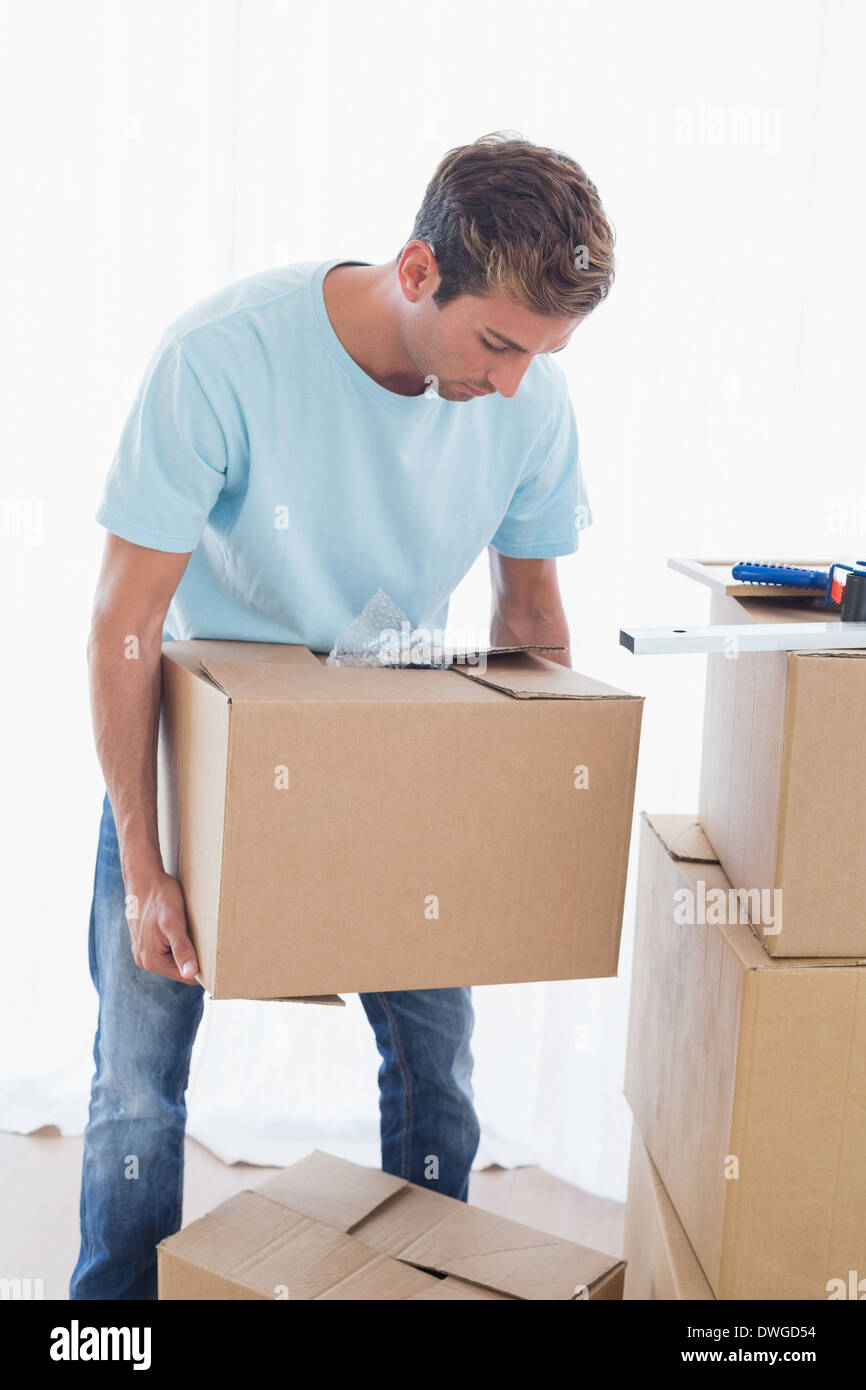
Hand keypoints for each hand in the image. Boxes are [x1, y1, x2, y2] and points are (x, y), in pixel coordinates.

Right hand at [124, 867, 199, 984]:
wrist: (143, 877)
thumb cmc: (160, 898)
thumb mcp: (174, 924)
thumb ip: (182, 950)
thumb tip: (190, 974)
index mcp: (152, 961)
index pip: (186, 977)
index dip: (201, 967)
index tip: (212, 953)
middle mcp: (144, 960)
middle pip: (179, 968)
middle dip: (191, 955)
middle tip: (201, 936)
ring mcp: (143, 951)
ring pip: (173, 957)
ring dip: (184, 946)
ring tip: (189, 929)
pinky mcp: (144, 941)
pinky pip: (165, 948)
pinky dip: (175, 940)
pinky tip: (179, 925)